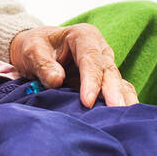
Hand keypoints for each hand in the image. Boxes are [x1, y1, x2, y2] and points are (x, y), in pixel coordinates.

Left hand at [8, 24, 138, 107]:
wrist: (37, 51)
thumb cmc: (36, 48)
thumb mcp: (32, 51)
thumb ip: (43, 64)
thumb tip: (57, 80)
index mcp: (83, 36)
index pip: (90, 58)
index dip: (91, 80)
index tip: (87, 101)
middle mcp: (100, 50)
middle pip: (109, 71)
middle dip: (113, 92)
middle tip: (114, 111)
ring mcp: (105, 67)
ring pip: (119, 83)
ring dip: (122, 101)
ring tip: (123, 118)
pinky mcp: (105, 83)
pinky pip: (119, 92)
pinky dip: (122, 104)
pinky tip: (123, 118)